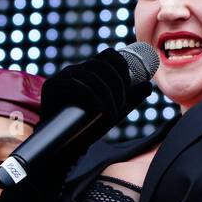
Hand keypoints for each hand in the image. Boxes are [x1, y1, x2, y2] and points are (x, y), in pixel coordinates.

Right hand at [40, 48, 152, 169]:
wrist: (62, 146)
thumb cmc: (87, 127)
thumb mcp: (112, 109)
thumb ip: (129, 98)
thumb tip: (149, 86)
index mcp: (90, 70)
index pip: (109, 55)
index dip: (123, 65)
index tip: (131, 84)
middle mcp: (76, 69)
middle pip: (101, 64)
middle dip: (117, 83)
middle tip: (123, 104)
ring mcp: (63, 76)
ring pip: (90, 74)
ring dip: (107, 94)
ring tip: (113, 112)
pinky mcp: (52, 86)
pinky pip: (76, 85)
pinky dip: (93, 98)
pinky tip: (101, 110)